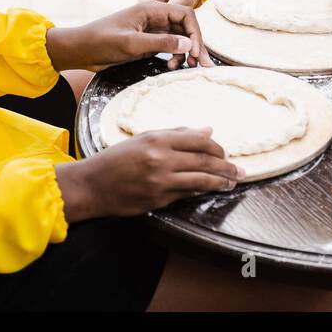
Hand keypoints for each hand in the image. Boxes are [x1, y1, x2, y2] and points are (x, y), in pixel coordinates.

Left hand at [46, 1, 212, 72]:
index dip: (195, 32)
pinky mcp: (148, 41)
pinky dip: (175, 56)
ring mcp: (152, 29)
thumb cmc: (102, 41)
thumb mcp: (132, 43)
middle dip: (195, 44)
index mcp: (152, 9)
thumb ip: (161, 43)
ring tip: (185, 67)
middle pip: (185, 27)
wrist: (81, 50)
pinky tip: (171, 66)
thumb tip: (189, 44)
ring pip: (179, 38)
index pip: (185, 15)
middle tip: (203, 65)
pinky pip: (170, 47)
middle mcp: (155, 17)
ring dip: (186, 52)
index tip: (195, 52)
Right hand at [56, 128, 241, 219]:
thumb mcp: (145, 138)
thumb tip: (208, 131)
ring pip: (200, 180)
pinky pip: (186, 194)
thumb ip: (178, 134)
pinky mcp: (158, 200)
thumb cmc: (117, 158)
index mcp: (158, 140)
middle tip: (238, 170)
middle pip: (204, 161)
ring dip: (220, 182)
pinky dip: (200, 191)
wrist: (92, 185)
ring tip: (232, 182)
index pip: (198, 141)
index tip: (224, 152)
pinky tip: (210, 190)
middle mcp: (160, 160)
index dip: (216, 147)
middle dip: (225, 166)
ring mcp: (160, 182)